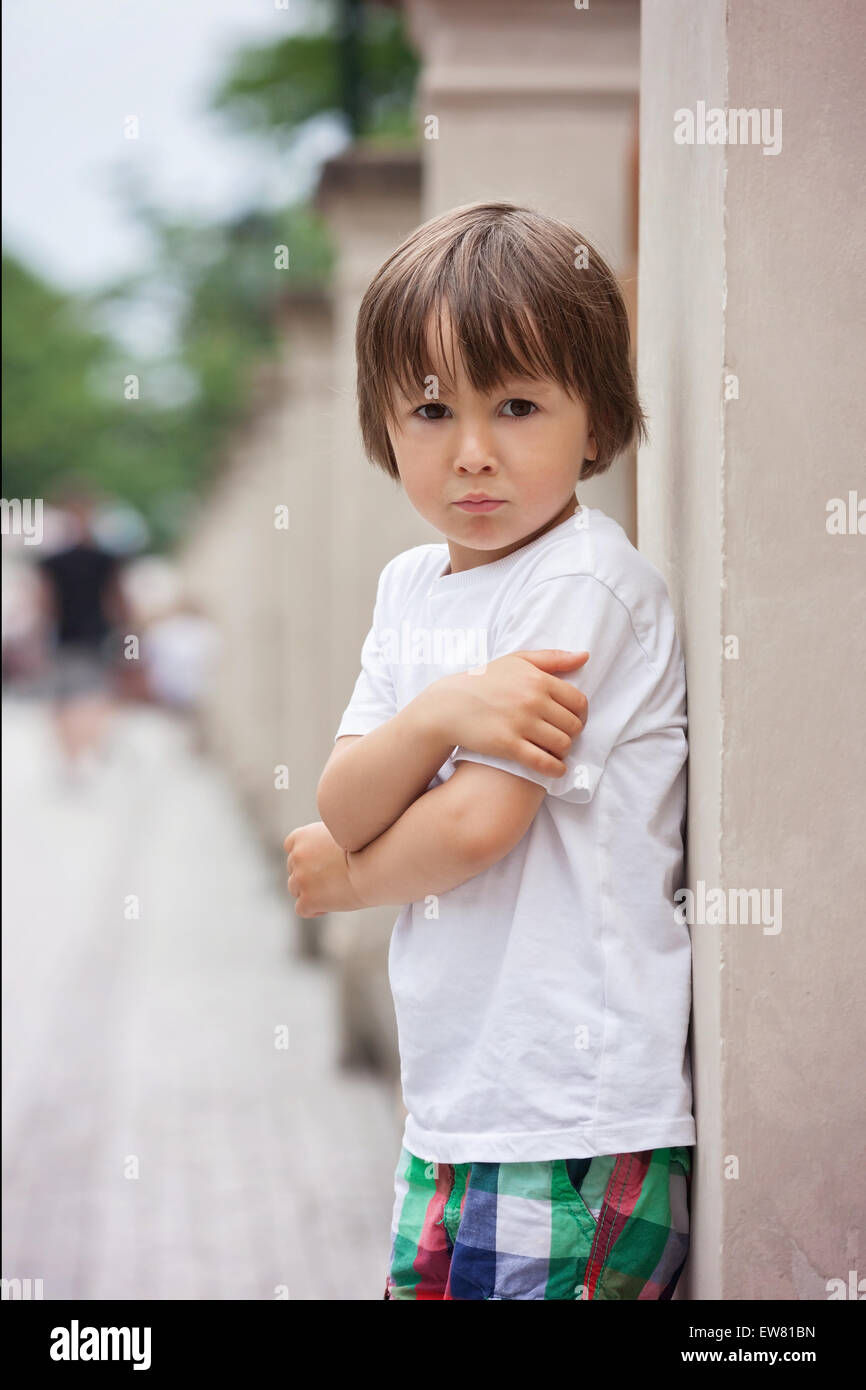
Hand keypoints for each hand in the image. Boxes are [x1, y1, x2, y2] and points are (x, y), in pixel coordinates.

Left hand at [284, 821, 366, 917]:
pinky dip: (315, 909)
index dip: (306, 856)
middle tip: (333, 878)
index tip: (323, 861)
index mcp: (303, 835)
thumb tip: (325, 854)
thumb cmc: (369, 846)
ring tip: (335, 891)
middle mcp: (297, 856)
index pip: (292, 847)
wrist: (377, 864)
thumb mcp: (342, 832)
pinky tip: (332, 904)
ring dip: (311, 892)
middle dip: (309, 875)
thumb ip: (325, 840)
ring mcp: (300, 879)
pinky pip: (302, 909)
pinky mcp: (307, 899)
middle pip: (294, 870)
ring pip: (295, 889)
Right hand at [420, 649, 589, 778]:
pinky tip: (555, 769)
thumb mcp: (516, 660)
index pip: (578, 702)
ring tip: (556, 751)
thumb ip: (552, 658)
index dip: (580, 715)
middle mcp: (532, 700)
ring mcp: (521, 723)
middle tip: (562, 737)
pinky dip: (555, 769)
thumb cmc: (484, 680)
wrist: (449, 704)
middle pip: (573, 725)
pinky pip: (544, 762)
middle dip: (571, 734)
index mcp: (538, 679)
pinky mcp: (508, 745)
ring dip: (563, 751)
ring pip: (562, 744)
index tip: (572, 720)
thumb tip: (584, 656)